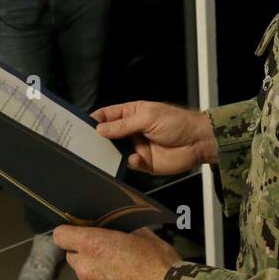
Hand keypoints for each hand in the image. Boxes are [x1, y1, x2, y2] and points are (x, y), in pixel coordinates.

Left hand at [53, 226, 181, 279]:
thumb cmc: (160, 265)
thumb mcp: (145, 236)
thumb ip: (122, 232)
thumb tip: (117, 231)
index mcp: (93, 244)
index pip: (61, 235)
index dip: (70, 234)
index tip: (79, 235)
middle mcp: (85, 268)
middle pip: (73, 257)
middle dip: (87, 256)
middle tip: (110, 259)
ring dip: (97, 278)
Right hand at [91, 101, 217, 175]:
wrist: (198, 142)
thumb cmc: (177, 122)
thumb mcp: (148, 118)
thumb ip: (123, 125)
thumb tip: (100, 129)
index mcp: (131, 114)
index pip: (107, 116)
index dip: (94, 120)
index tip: (80, 127)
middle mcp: (131, 131)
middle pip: (108, 136)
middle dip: (97, 140)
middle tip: (86, 145)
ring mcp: (137, 147)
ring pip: (116, 152)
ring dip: (110, 154)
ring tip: (104, 155)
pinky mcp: (144, 163)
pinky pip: (130, 165)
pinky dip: (130, 163)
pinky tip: (136, 158)